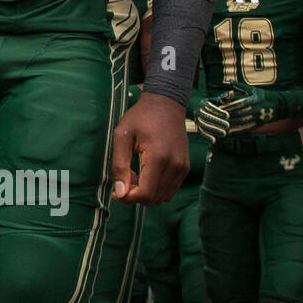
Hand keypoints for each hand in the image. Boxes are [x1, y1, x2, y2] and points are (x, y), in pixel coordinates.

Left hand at [110, 90, 189, 204]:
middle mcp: (175, 165)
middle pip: (154, 198)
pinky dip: (156, 188)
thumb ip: (119, 165)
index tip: (116, 191)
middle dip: (136, 196)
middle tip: (124, 178)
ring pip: (163, 197)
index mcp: (159, 158)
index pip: (146, 193)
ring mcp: (183, 167)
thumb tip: (120, 193)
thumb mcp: (122, 136)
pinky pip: (170, 189)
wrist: (166, 103)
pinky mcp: (185, 167)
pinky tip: (146, 173)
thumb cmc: (141, 117)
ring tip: (134, 174)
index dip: (128, 198)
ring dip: (146, 193)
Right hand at [187, 93, 228, 142]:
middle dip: (218, 122)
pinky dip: (206, 136)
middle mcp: (199, 111)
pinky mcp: (196, 126)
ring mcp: (197, 119)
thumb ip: (223, 97)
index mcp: (203, 104)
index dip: (219, 112)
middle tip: (227, 126)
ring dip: (214, 130)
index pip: (211, 108)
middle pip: (207, 117)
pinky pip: (201, 131)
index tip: (227, 115)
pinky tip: (214, 141)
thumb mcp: (214, 99)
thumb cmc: (208, 103)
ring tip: (224, 134)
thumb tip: (231, 93)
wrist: (192, 107)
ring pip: (204, 125)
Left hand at [214, 82, 290, 133]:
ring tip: (219, 125)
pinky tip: (229, 132)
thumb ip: (241, 87)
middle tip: (215, 118)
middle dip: (227, 116)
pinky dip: (237, 131)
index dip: (228, 107)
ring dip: (230, 125)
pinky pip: (247, 129)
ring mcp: (258, 118)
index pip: (238, 104)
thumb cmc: (264, 96)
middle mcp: (256, 109)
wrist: (279, 105)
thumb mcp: (254, 90)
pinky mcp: (259, 124)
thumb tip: (230, 81)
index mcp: (254, 100)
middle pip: (239, 114)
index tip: (218, 108)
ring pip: (242, 122)